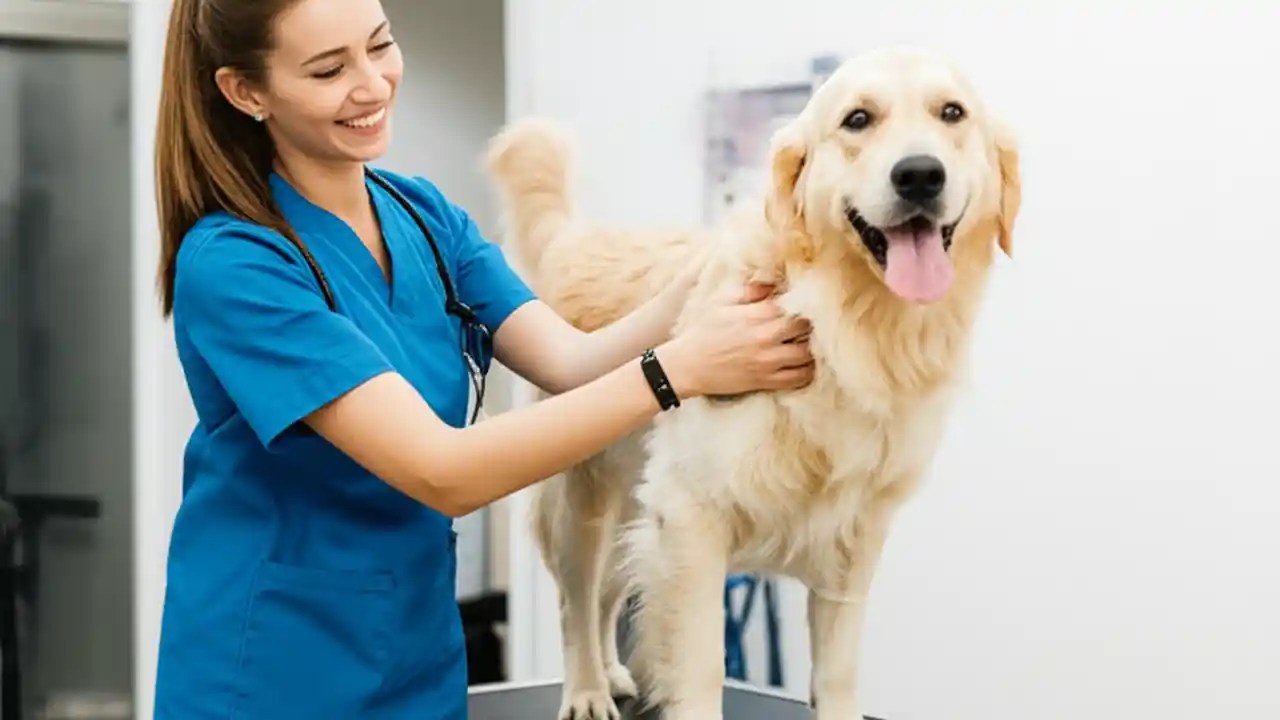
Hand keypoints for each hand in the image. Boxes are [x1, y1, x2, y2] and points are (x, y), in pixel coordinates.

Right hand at [655, 281, 813, 398]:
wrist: (688, 366)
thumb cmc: (704, 331)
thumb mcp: (722, 302)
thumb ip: (750, 290)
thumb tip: (773, 282)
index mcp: (756, 314)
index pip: (795, 304)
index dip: (803, 303)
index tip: (804, 303)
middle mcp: (766, 337)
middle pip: (807, 327)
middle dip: (809, 324)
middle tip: (807, 323)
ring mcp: (768, 362)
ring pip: (808, 354)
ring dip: (811, 347)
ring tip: (805, 342)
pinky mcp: (766, 381)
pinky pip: (800, 378)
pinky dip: (807, 370)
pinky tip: (802, 363)